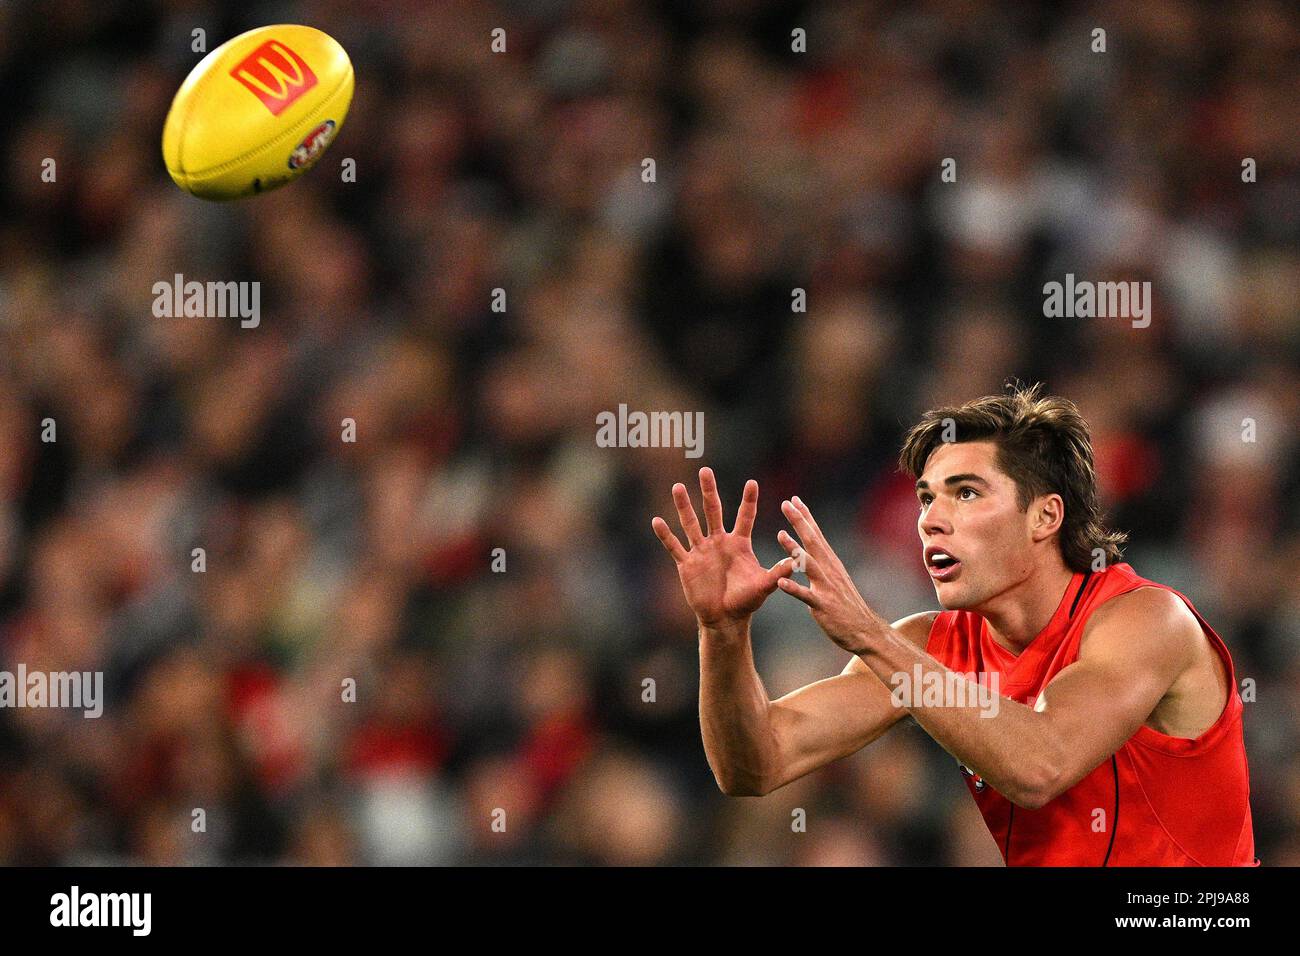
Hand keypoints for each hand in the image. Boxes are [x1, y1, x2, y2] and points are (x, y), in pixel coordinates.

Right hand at [652, 468, 793, 631]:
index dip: (749, 500)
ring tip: (678, 487)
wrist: (724, 618)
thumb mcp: (765, 585)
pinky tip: (656, 521)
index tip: (752, 483)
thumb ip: (779, 572)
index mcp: (739, 543)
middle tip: (706, 470)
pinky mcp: (687, 563)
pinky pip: (674, 546)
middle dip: (709, 491)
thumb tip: (797, 560)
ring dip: (684, 506)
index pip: (745, 516)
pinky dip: (665, 535)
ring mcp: (701, 551)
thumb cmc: (746, 601)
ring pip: (691, 523)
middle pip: (713, 511)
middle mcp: (719, 542)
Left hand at [775, 496, 881, 653]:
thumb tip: (810, 550)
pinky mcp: (823, 605)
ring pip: (809, 564)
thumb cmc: (846, 605)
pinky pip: (806, 596)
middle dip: (799, 521)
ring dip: (794, 549)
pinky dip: (794, 588)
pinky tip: (780, 583)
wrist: (864, 630)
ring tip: (779, 534)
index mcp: (830, 563)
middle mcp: (829, 570)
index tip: (794, 499)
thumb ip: (822, 564)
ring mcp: (826, 587)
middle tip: (785, 503)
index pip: (816, 535)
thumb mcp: (834, 579)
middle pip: (812, 541)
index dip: (805, 516)